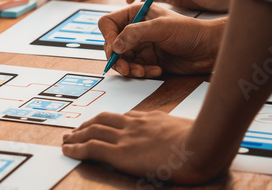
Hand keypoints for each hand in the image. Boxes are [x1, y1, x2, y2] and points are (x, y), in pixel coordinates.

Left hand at [62, 111, 222, 184]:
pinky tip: (67, 150)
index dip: (108, 121)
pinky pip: (91, 148)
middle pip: (103, 120)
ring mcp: (127, 138)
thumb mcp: (192, 130)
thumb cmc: (204, 141)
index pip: (124, 117)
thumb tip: (186, 135)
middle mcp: (135, 125)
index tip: (101, 124)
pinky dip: (76, 148)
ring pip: (92, 131)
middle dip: (87, 124)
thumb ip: (181, 131)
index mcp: (151, 119)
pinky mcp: (121, 153)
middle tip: (76, 130)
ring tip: (67, 139)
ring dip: (76, 135)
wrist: (203, 144)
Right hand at [100, 4, 222, 76]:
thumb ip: (135, 34)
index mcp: (136, 14)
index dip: (107, 36)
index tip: (114, 48)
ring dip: (129, 68)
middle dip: (117, 58)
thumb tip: (115, 46)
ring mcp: (141, 46)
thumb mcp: (161, 28)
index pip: (108, 23)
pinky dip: (141, 72)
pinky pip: (134, 69)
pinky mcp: (148, 60)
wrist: (209, 49)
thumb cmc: (190, 31)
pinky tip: (156, 70)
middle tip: (126, 68)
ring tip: (142, 72)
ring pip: (121, 60)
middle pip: (111, 45)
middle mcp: (135, 29)